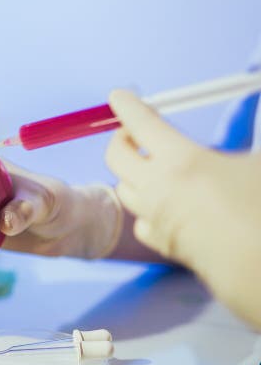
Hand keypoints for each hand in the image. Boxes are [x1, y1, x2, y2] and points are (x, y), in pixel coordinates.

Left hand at [105, 89, 260, 327]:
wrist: (257, 267)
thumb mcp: (255, 161)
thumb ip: (240, 133)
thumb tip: (242, 109)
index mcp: (182, 160)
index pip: (142, 124)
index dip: (128, 106)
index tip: (118, 96)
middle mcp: (158, 187)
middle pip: (116, 155)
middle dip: (120, 138)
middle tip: (134, 133)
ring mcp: (154, 217)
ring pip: (123, 188)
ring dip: (131, 173)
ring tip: (149, 166)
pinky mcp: (159, 242)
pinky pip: (139, 220)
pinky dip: (145, 209)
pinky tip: (161, 206)